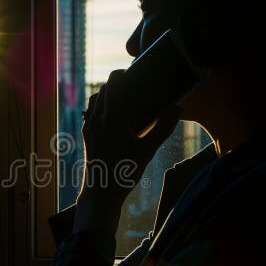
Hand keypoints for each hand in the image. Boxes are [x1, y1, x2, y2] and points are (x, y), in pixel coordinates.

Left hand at [75, 69, 180, 233]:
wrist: (100, 194)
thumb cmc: (123, 172)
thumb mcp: (147, 150)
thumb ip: (163, 128)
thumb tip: (178, 108)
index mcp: (109, 117)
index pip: (112, 84)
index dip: (121, 74)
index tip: (132, 72)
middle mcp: (95, 119)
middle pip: (103, 91)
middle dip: (116, 84)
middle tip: (133, 85)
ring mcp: (89, 129)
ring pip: (95, 103)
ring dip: (107, 96)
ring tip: (123, 100)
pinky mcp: (87, 138)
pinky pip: (91, 115)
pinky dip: (101, 109)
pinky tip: (113, 118)